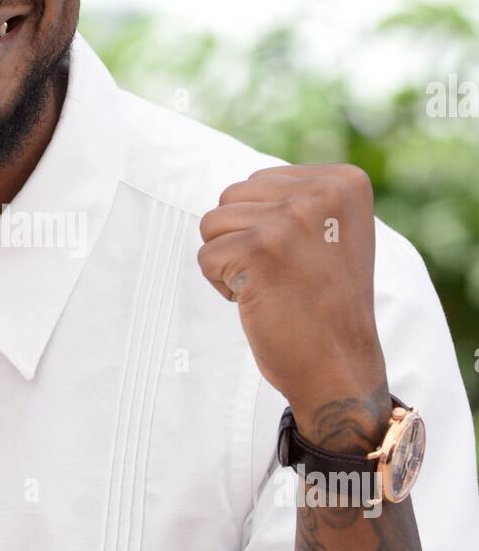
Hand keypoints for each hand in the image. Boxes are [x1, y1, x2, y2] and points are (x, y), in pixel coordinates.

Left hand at [197, 164, 390, 448]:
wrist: (341, 368)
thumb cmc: (327, 306)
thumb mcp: (332, 233)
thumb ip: (299, 199)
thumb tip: (247, 185)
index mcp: (344, 182)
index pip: (260, 182)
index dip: (265, 226)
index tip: (301, 259)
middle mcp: (322, 192)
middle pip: (232, 196)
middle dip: (242, 239)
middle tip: (283, 276)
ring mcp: (290, 218)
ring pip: (213, 223)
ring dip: (230, 261)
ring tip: (271, 286)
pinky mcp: (259, 248)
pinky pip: (206, 256)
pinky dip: (222, 285)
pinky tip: (260, 301)